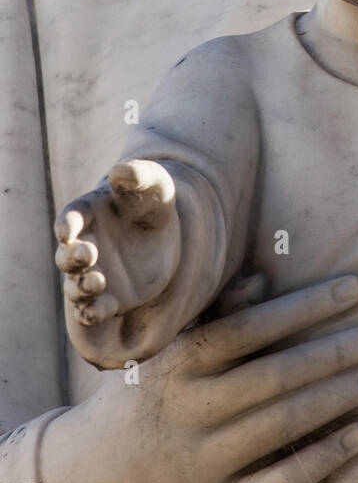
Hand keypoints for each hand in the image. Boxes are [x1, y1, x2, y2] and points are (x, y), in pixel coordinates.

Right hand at [41, 275, 357, 482]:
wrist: (95, 474)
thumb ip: (215, 313)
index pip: (250, 328)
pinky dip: (321, 459)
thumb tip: (264, 275)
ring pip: (282, 426)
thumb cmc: (146, 393)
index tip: (356, 287)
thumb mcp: (165, 347)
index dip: (304, 307)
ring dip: (338, 398)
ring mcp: (204, 460)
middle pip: (276, 376)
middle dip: (340, 350)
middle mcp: (191, 410)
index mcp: (179, 364)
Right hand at [55, 160, 180, 326]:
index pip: (69, 219)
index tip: (68, 230)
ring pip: (75, 286)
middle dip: (72, 257)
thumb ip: (138, 175)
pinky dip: (92, 312)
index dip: (66, 225)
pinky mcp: (109, 298)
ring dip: (81, 287)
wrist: (167, 234)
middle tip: (88, 254)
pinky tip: (97, 311)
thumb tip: (121, 171)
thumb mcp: (153, 183)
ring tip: (97, 282)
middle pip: (66, 256)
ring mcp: (93, 273)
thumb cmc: (152, 201)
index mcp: (87, 214)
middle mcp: (83, 246)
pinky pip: (93, 309)